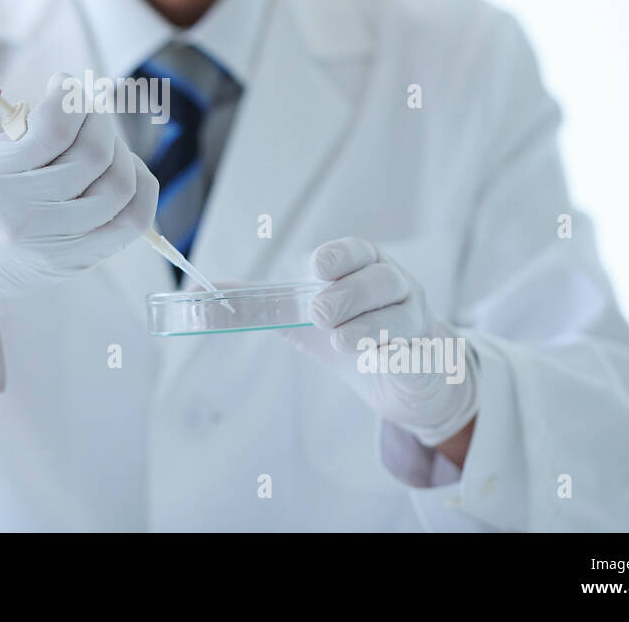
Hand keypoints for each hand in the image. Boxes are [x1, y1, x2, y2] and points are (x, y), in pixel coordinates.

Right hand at [0, 61, 158, 337]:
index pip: (53, 129)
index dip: (69, 95)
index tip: (63, 83)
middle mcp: (20, 215)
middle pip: (91, 154)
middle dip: (98, 116)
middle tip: (86, 106)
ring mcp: (53, 243)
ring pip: (118, 186)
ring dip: (121, 150)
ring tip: (102, 138)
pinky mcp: (78, 261)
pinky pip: (133, 221)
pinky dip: (141, 186)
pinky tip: (124, 168)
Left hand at [278, 236, 479, 447]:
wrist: (408, 378)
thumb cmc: (354, 332)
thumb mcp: (304, 319)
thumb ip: (259, 306)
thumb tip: (202, 290)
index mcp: (368, 269)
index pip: (359, 250)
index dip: (339, 256)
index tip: (316, 269)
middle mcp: (399, 290)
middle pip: (382, 279)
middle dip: (348, 294)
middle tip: (318, 315)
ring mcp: (418, 325)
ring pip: (402, 315)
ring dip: (368, 326)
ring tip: (340, 340)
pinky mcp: (427, 362)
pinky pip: (417, 356)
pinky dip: (395, 357)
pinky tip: (376, 360)